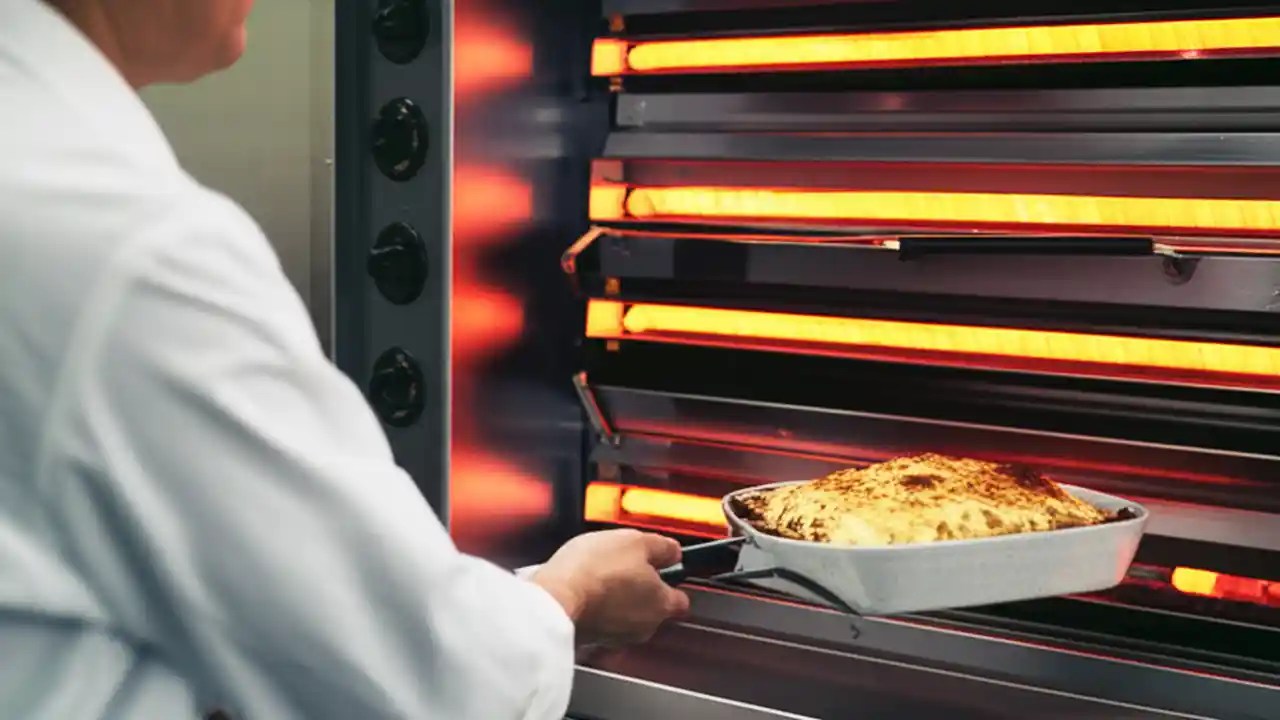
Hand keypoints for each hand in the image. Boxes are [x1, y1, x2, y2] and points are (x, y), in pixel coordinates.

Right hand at [531, 529, 690, 645]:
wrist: (555, 597)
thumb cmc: (595, 572)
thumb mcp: (635, 541)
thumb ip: (662, 547)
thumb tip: (672, 551)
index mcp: (662, 604)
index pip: (681, 599)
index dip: (672, 580)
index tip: (664, 567)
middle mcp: (644, 626)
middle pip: (652, 607)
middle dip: (640, 588)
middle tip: (625, 565)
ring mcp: (616, 636)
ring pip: (624, 615)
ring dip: (615, 597)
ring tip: (599, 575)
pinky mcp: (591, 639)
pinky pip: (600, 620)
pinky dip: (595, 607)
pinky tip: (584, 589)